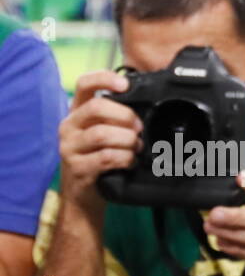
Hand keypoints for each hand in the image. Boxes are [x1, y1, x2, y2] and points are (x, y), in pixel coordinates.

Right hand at [57, 70, 142, 214]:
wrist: (84, 196)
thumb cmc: (100, 160)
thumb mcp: (105, 135)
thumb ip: (116, 119)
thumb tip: (146, 107)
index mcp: (77, 113)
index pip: (84, 84)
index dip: (104, 78)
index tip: (125, 84)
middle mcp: (69, 126)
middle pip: (96, 107)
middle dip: (125, 116)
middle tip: (139, 128)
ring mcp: (70, 147)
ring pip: (102, 134)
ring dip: (128, 140)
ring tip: (137, 147)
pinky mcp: (77, 167)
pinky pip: (106, 157)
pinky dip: (125, 158)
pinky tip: (130, 161)